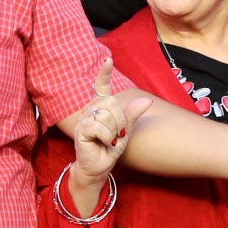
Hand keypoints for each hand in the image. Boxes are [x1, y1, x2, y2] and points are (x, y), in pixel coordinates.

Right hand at [70, 61, 146, 207]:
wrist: (98, 167)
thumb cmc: (109, 148)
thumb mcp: (125, 130)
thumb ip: (133, 115)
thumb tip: (147, 100)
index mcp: (100, 107)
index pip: (101, 86)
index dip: (104, 73)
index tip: (108, 60)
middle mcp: (90, 109)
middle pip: (110, 102)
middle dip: (119, 120)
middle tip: (116, 134)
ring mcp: (83, 119)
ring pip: (106, 116)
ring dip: (113, 132)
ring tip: (108, 140)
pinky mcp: (81, 130)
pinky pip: (98, 126)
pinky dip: (105, 137)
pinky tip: (102, 142)